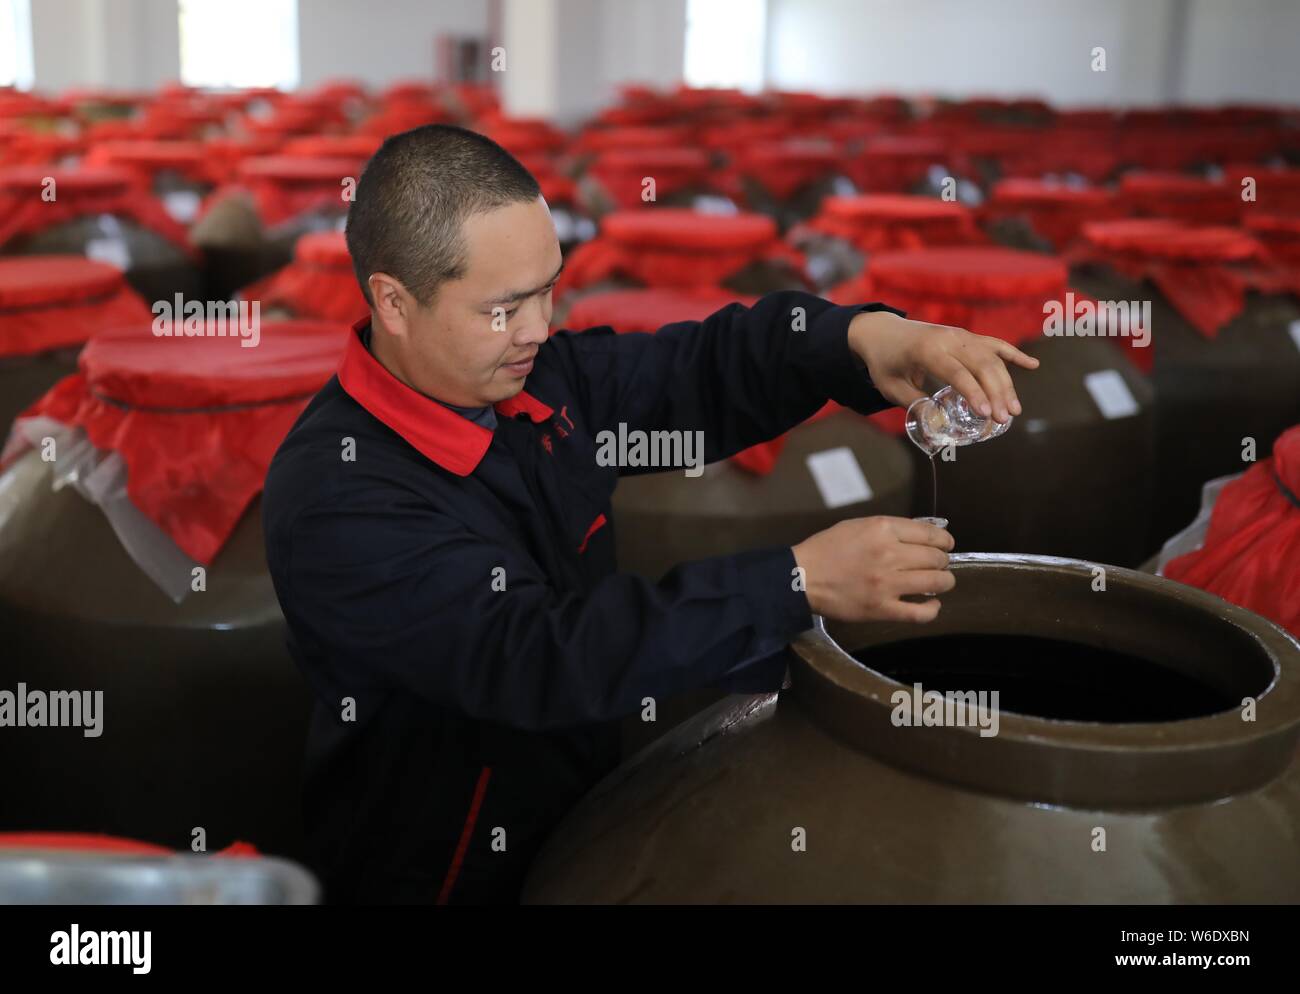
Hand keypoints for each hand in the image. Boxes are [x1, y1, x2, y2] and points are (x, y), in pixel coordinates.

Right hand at [792, 516, 954, 622]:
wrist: (802, 577)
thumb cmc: (827, 548)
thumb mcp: (857, 525)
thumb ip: (888, 528)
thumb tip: (920, 535)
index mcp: (883, 530)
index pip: (930, 534)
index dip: (944, 541)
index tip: (946, 545)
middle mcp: (890, 554)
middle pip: (936, 558)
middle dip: (942, 561)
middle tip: (937, 565)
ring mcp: (888, 584)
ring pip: (936, 582)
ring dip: (944, 582)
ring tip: (940, 583)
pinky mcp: (882, 609)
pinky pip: (919, 613)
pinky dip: (932, 609)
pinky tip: (932, 605)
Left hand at [848, 310, 1038, 422]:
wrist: (881, 331)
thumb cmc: (885, 362)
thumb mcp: (890, 387)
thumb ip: (914, 404)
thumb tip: (936, 427)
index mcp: (927, 350)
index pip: (956, 372)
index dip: (973, 392)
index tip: (986, 413)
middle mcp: (948, 339)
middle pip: (980, 365)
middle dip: (995, 392)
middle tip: (1004, 418)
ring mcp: (960, 335)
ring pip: (991, 358)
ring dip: (1006, 383)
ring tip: (1014, 409)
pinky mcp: (967, 337)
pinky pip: (995, 345)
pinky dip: (1014, 354)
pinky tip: (1033, 365)